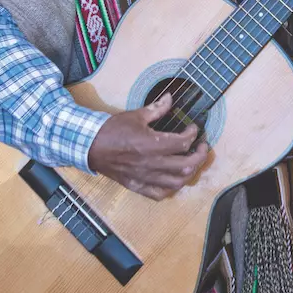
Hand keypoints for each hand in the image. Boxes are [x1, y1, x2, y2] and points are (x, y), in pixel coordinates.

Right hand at [88, 93, 209, 199]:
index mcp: (151, 144)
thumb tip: (171, 98)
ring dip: (190, 172)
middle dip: (200, 155)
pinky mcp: (137, 186)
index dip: (193, 133)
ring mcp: (145, 177)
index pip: (183, 142)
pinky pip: (160, 194)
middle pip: (186, 165)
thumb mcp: (136, 115)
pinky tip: (174, 178)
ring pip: (177, 182)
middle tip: (202, 146)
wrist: (90, 146)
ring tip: (192, 162)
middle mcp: (151, 164)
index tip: (193, 128)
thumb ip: (157, 108)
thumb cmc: (112, 130)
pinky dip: (171, 188)